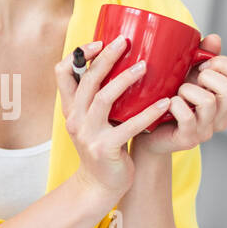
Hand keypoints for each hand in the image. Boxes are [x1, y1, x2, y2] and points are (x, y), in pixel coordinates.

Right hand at [54, 34, 172, 200]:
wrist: (100, 186)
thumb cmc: (104, 148)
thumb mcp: (94, 121)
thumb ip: (100, 98)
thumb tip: (125, 64)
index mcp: (71, 108)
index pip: (62, 73)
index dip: (78, 55)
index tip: (99, 42)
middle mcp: (75, 118)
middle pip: (88, 80)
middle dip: (107, 58)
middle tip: (125, 42)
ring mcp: (88, 134)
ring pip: (104, 99)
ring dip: (125, 80)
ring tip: (145, 67)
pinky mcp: (105, 148)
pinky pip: (129, 126)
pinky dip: (148, 113)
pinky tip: (164, 103)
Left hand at [131, 33, 226, 155]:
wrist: (145, 126)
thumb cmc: (168, 97)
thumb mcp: (187, 73)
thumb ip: (203, 55)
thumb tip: (214, 38)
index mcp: (226, 98)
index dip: (222, 63)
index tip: (202, 66)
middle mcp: (222, 115)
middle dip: (206, 77)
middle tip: (188, 80)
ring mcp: (207, 129)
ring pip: (208, 101)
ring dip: (187, 90)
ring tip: (176, 94)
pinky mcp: (190, 138)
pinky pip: (187, 116)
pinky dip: (174, 105)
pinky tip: (167, 104)